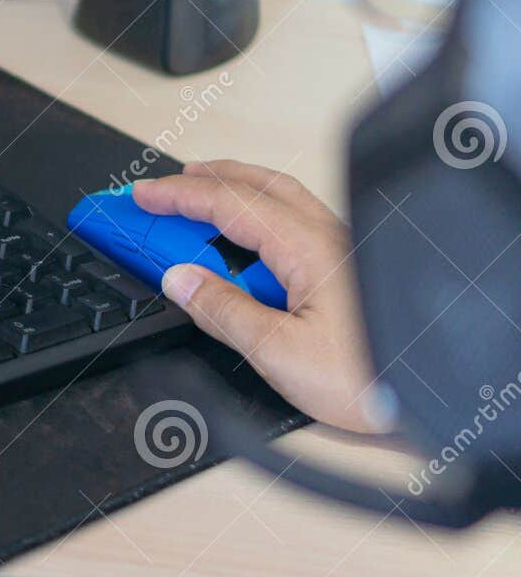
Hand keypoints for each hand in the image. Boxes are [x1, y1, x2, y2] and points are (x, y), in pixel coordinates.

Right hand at [131, 161, 389, 434]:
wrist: (433, 398)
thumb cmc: (371, 381)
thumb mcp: (277, 354)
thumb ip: (222, 312)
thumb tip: (180, 281)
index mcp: (307, 248)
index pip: (228, 204)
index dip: (178, 196)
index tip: (142, 195)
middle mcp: (328, 238)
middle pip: (258, 184)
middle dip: (206, 178)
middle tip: (165, 186)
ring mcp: (341, 250)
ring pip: (281, 198)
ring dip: (235, 191)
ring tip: (200, 200)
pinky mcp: (348, 270)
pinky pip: (296, 222)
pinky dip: (259, 213)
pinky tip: (248, 240)